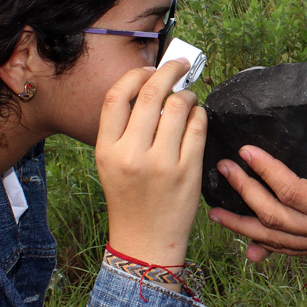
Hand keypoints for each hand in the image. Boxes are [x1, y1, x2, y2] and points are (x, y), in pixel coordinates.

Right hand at [95, 59, 208, 266]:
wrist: (145, 241)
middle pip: (150, 94)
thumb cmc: (129, 198)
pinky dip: (200, 114)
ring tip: (188, 98)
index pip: (117, 97)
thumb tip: (148, 87)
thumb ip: (123, 129)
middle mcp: (132, 154)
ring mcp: (162, 163)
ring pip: (178, 106)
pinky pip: (198, 127)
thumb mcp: (110, 163)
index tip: (149, 69)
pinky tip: (197, 116)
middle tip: (178, 66)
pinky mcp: (188, 171)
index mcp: (107, 150)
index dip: (135, 75)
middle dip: (168, 71)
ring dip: (187, 94)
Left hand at [208, 100, 306, 260]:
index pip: (292, 192)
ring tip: (216, 213)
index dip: (266, 171)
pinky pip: (290, 251)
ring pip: (277, 241)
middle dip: (245, 194)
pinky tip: (247, 247)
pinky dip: (266, 247)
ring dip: (244, 227)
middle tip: (225, 169)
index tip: (246, 151)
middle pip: (276, 219)